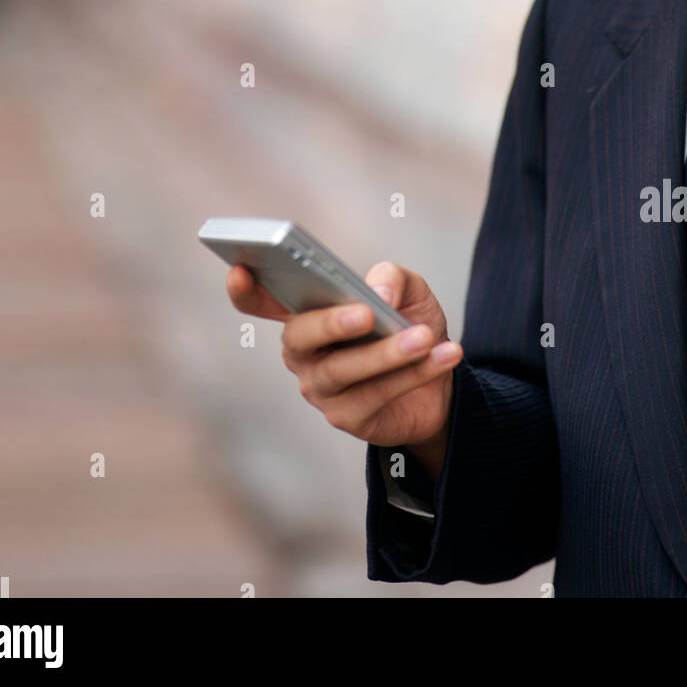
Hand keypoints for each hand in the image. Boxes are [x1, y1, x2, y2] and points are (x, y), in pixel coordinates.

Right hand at [225, 260, 460, 456]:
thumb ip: (391, 278)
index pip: (261, 301)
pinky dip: (415, 373)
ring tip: (424, 337)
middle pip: (300, 336)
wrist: (441, 376)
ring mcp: (319, 387)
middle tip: (366, 313)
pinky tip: (445, 355)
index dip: (244, 288)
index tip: (240, 269)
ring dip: (388, 353)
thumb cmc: (409, 323)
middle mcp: (303, 351)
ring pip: (344, 370)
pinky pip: (377, 394)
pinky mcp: (346, 416)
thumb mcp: (407, 290)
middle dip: (331, 323)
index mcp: (307, 312)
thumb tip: (376, 293)